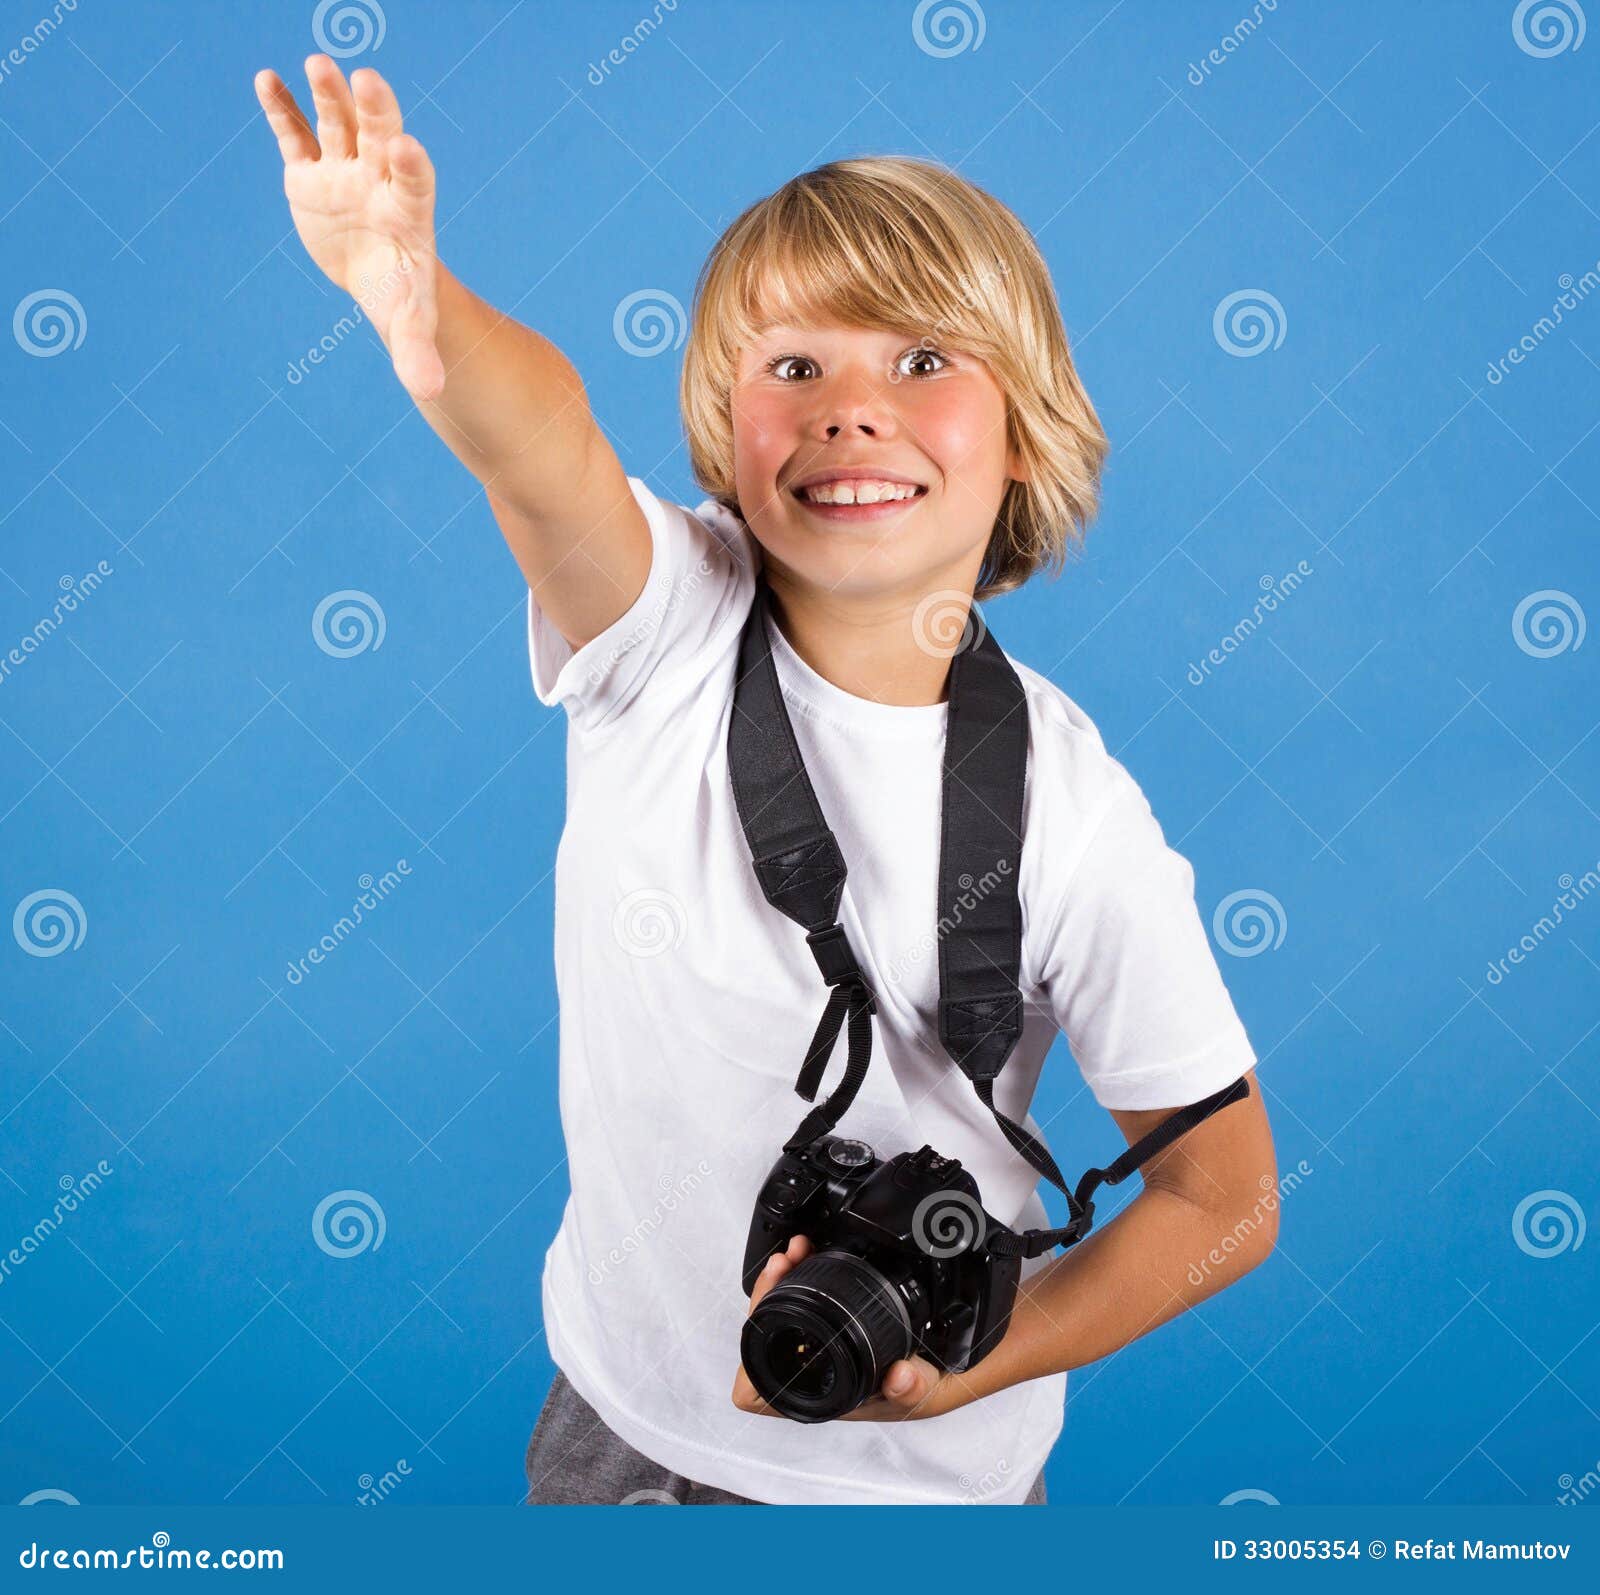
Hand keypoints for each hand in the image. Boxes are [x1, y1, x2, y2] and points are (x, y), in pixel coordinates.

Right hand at [253, 56, 443, 401]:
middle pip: (378, 138)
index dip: (410, 165)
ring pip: (337, 125)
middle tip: (368, 79)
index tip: (406, 148)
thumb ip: (417, 353)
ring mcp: (342, 172)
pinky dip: (281, 109)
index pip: (414, 182)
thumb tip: (430, 393)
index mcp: (408, 212)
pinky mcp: (308, 172)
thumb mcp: (408, 327)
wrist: (378, 275)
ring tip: (318, 65)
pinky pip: (294, 135)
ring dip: (328, 95)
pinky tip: (266, 80)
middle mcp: (377, 180)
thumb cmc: (401, 296)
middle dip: (375, 111)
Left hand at [731, 1234, 962, 1421]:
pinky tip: (812, 1252)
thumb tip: (899, 1378)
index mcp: (821, 1393)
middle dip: (768, 1293)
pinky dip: (800, 1273)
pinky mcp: (828, 1321)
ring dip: (782, 1279)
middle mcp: (809, 1371)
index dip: (749, 1360)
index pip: (757, 1391)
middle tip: (786, 1261)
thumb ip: (912, 1390)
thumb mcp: (922, 1391)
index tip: (767, 1314)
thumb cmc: (921, 1387)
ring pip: (778, 1313)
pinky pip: (799, 1298)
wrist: (942, 1366)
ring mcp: (815, 1345)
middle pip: (761, 1336)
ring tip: (797, 1249)